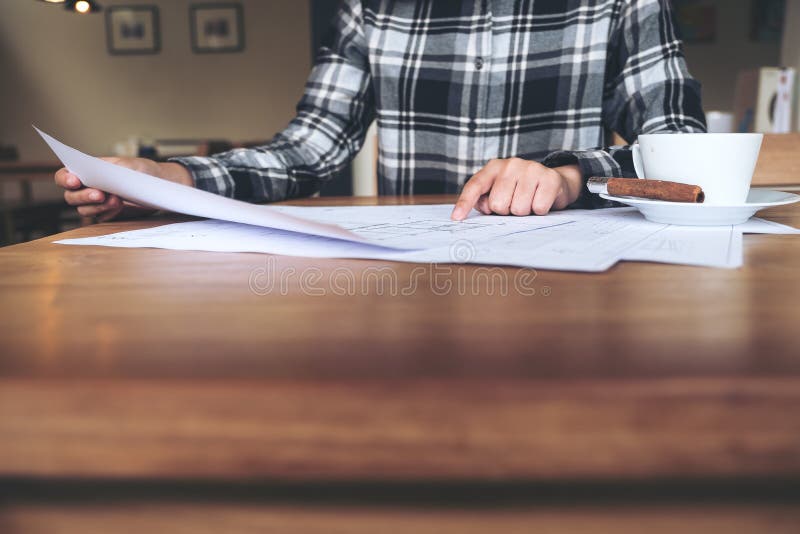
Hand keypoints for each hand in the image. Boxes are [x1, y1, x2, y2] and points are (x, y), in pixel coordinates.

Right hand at [55, 158, 193, 221]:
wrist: (158, 185)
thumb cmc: (140, 170)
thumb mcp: (129, 165)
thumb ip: (113, 171)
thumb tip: (104, 180)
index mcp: (86, 171)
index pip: (64, 176)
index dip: (65, 179)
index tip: (75, 181)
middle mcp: (87, 188)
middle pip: (71, 197)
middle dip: (83, 196)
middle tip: (100, 194)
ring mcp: (96, 204)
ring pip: (84, 210)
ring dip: (98, 206)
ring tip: (116, 200)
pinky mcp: (108, 215)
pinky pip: (101, 218)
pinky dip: (108, 213)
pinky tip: (120, 207)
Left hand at [451, 158, 582, 219]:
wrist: (553, 182)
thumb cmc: (520, 191)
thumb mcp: (499, 192)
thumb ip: (484, 200)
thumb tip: (481, 208)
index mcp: (494, 168)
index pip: (475, 186)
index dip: (465, 203)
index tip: (456, 218)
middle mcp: (511, 164)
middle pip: (498, 204)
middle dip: (506, 211)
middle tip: (515, 203)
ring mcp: (531, 169)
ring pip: (519, 209)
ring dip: (524, 212)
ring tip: (529, 201)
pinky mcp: (549, 178)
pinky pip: (538, 208)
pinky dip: (540, 211)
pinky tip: (541, 199)